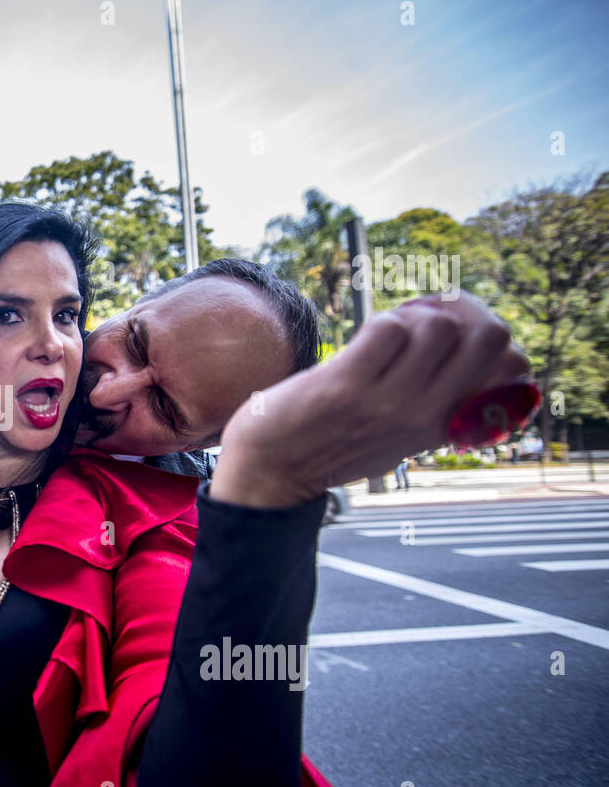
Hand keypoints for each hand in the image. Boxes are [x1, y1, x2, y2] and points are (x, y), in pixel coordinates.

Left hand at [211, 291, 529, 508]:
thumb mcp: (398, 437)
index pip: (516, 368)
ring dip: (411, 317)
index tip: (455, 332)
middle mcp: (424, 416)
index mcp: (444, 425)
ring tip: (387, 335)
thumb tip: (461, 341)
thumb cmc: (332, 445)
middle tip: (423, 321)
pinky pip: (387, 329)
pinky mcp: (346, 387)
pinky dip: (378, 323)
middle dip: (460, 314)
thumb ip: (434, 405)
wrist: (270, 472)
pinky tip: (363, 341)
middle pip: (490, 337)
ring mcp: (387, 403)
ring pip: (438, 327)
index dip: (490, 333)